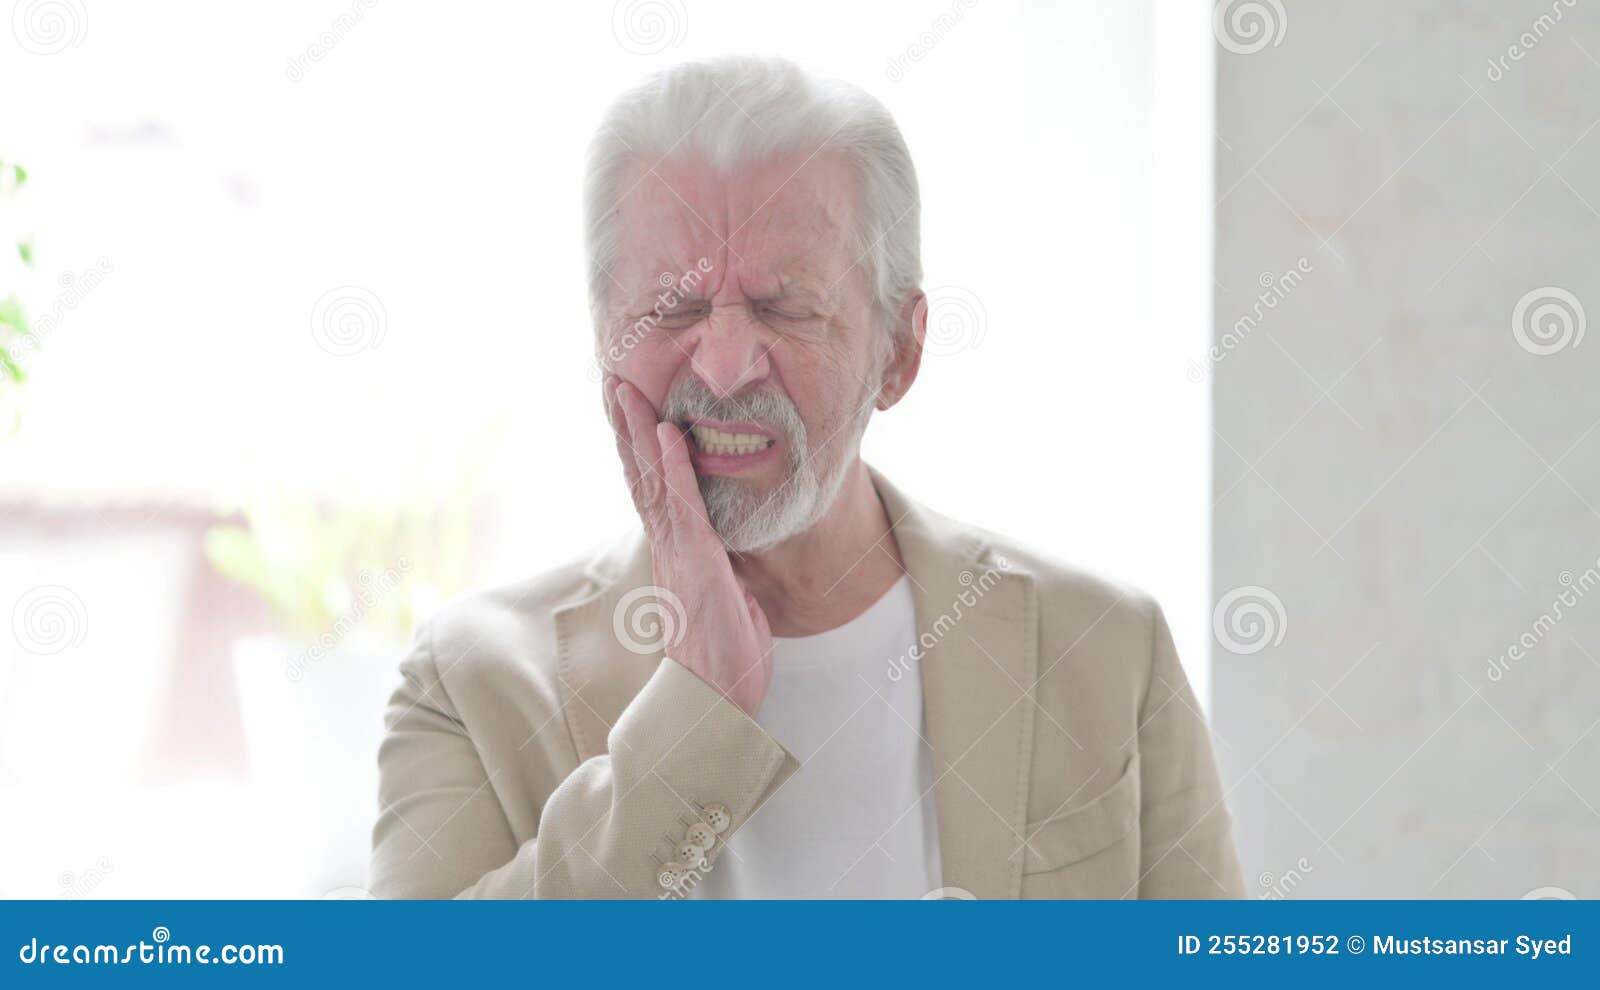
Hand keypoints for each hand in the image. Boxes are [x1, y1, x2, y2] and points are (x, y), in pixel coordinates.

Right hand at [605, 375, 773, 717]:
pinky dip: (673, 467)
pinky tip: (665, 434)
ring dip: (639, 431)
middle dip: (627, 424)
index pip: (654, 487)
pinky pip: (682, 505)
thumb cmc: (726, 655)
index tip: (632, 405)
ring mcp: (678, 552)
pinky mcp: (695, 562)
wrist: (716, 699)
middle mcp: (669, 545)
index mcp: (676, 550)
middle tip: (614, 378)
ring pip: (652, 480)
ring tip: (626, 389)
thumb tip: (730, 545)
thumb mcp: (729, 596)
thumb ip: (723, 564)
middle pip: (641, 473)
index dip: (641, 446)